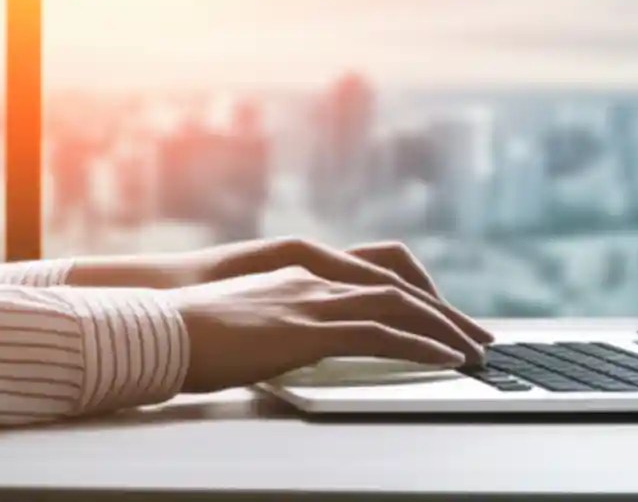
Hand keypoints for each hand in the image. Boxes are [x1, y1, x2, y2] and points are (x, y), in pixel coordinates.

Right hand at [174, 265, 481, 392]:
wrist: (159, 329)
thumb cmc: (189, 335)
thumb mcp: (245, 328)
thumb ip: (276, 329)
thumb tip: (290, 346)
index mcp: (300, 277)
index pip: (375, 280)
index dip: (415, 298)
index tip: (441, 320)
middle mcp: (314, 282)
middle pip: (398, 288)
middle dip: (444, 313)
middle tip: (478, 336)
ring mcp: (313, 303)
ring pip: (400, 307)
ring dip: (445, 329)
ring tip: (476, 351)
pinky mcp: (310, 330)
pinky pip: (382, 335)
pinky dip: (422, 346)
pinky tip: (446, 360)